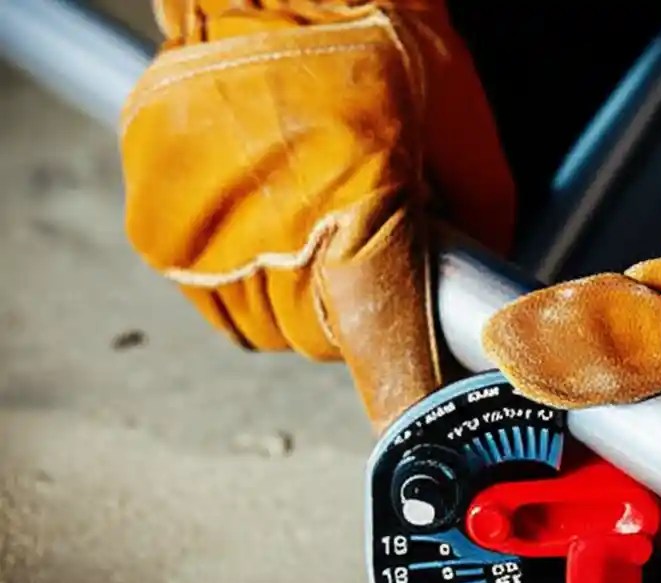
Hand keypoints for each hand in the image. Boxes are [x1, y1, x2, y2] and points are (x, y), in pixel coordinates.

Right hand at [120, 0, 513, 430]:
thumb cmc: (371, 41)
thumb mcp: (466, 147)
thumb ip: (475, 240)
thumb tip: (476, 295)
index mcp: (356, 224)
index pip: (383, 359)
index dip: (406, 402)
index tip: (420, 434)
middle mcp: (266, 243)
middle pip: (323, 343)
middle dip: (353, 306)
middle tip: (362, 235)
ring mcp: (200, 238)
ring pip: (266, 324)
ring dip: (294, 286)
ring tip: (310, 205)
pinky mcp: (156, 225)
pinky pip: (212, 290)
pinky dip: (243, 265)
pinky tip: (265, 205)